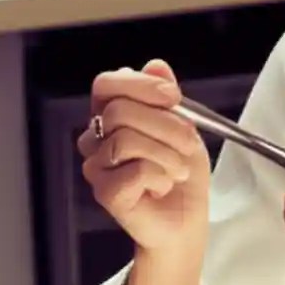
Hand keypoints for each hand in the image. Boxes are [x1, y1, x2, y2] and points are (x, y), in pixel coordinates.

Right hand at [79, 59, 210, 258]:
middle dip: (167, 125)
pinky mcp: (105, 192)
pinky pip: (134, 171)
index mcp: (112, 114)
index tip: (173, 97)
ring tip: (178, 169)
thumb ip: (166, 97)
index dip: (140, 85)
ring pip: (127, 140)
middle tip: (188, 144)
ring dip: (167, 154)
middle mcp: (97, 138)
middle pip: (120, 110)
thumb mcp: (183, 126)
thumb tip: (156, 65)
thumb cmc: (181, 173)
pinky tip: (163, 185)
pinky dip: (160, 176)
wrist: (186, 219)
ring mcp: (97, 166)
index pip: (107, 83)